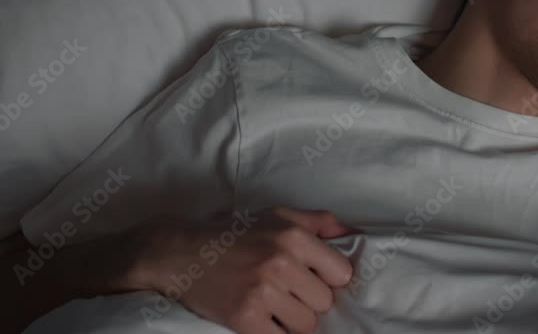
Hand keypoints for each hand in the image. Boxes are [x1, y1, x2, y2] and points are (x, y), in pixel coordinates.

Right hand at [141, 207, 358, 333]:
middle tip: (288, 290)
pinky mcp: (245, 320)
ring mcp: (262, 293)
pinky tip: (262, 319)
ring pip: (306, 324)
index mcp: (293, 237)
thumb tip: (357, 233)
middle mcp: (281, 263)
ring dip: (294, 319)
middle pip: (325, 302)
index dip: (329, 278)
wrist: (180, 253)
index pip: (342, 273)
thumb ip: (321, 222)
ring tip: (274, 304)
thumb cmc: (234, 233)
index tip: (313, 277)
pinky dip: (274, 333)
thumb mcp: (278, 215)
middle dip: (310, 299)